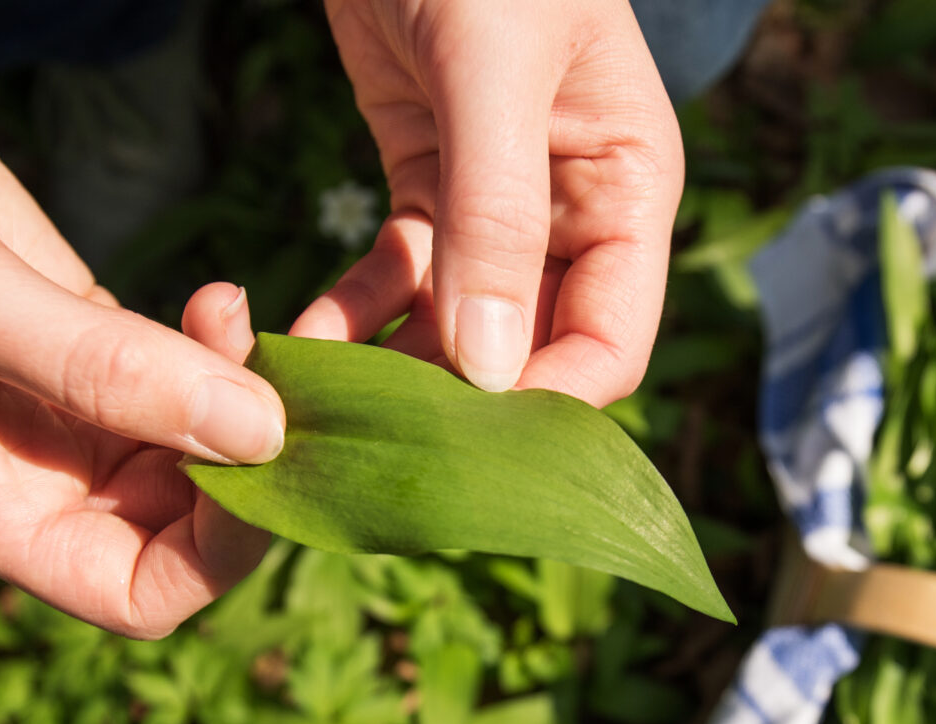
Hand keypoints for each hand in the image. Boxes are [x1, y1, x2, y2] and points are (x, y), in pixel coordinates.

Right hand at [0, 1, 283, 638]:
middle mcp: (23, 472)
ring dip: (241, 398)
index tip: (265, 456)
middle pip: (182, 526)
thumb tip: (259, 432)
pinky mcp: (74, 333)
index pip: (134, 592)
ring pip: (192, 446)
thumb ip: (98, 365)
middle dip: (246, 463)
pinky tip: (221, 297)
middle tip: (281, 373)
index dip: (218, 553)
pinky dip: (217, 349)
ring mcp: (53, 404)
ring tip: (239, 314)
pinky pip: (177, 374)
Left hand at [296, 0, 683, 404]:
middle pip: (532, 348)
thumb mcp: (494, 67)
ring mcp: (497, 208)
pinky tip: (309, 342)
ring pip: (456, 326)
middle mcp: (573, 214)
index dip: (549, 402)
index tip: (471, 445)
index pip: (609, 340)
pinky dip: (355, 313)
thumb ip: (494, 211)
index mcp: (626, 190)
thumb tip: (492, 367)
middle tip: (390, 439)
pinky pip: (396, 276)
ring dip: (399, 367)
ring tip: (336, 400)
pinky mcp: (426, 187)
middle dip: (464, 398)